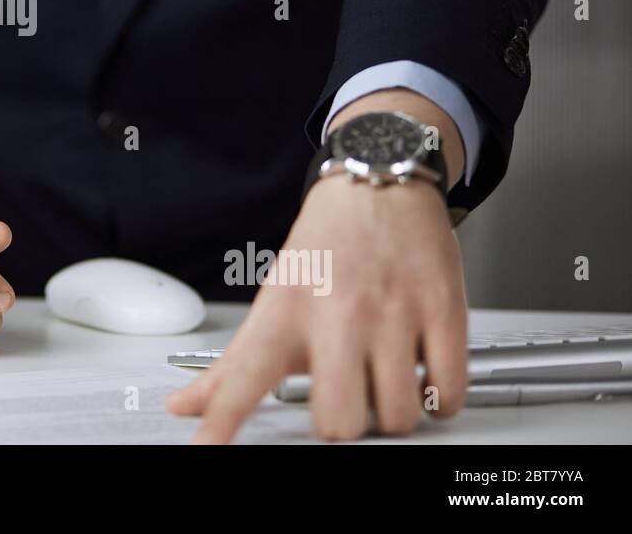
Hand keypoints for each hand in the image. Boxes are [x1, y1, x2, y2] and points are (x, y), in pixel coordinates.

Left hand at [167, 89, 468, 442]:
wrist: (376, 182)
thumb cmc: (325, 248)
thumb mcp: (271, 302)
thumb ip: (230, 367)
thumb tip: (184, 407)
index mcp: (284, 313)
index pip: (243, 379)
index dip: (223, 422)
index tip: (206, 449)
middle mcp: (335, 313)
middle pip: (339, 421)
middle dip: (345, 423)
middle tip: (347, 396)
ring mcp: (391, 312)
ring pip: (398, 414)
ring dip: (394, 411)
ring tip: (385, 379)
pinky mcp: (441, 308)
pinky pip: (447, 389)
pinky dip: (439, 396)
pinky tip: (422, 373)